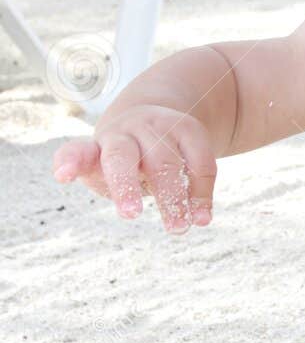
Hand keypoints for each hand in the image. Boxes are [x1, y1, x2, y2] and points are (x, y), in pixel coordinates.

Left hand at [52, 104, 217, 232]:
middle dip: (124, 185)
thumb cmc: (126, 159)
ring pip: (165, 163)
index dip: (71, 162)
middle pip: (121, 157)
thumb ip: (105, 183)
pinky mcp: (189, 129)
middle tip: (130, 216)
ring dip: (173, 198)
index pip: (80, 152)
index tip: (63, 176)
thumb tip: (117, 198)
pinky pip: (199, 162)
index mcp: (99, 146)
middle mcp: (126, 131)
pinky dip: (201, 193)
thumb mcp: (107, 170)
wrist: (155, 113)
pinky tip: (202, 217)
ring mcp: (158, 127)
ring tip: (179, 228)